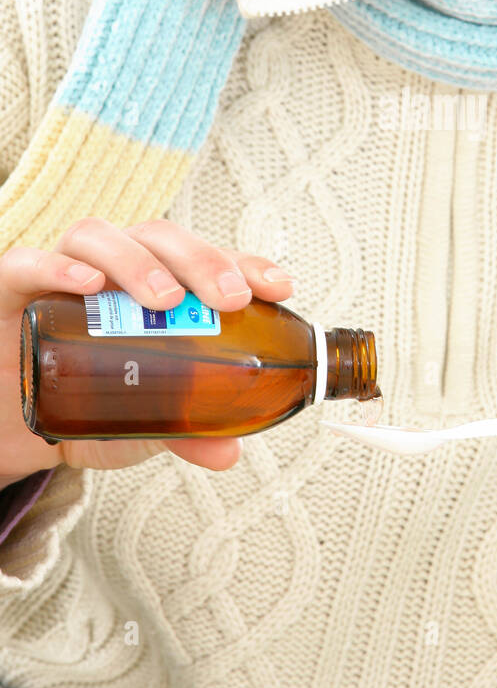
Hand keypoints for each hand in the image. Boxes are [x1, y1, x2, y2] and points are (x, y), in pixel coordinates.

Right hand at [0, 217, 294, 482]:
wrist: (9, 425)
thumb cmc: (80, 404)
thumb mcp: (138, 422)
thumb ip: (181, 430)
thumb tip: (228, 451)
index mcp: (152, 290)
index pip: (204, 262)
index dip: (244, 265)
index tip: (278, 287)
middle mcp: (111, 271)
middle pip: (159, 238)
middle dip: (200, 261)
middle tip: (227, 300)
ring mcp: (59, 273)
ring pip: (99, 236)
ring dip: (138, 262)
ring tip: (166, 301)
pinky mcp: (10, 288)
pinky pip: (27, 262)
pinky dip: (58, 267)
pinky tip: (88, 286)